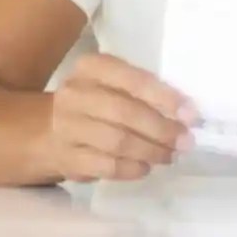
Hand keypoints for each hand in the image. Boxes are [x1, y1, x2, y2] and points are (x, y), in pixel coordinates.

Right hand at [51, 53, 198, 181]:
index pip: (134, 80)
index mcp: (92, 68)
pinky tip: (145, 167)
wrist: (46, 130)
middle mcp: (75, 94)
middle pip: (126, 113)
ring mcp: (67, 127)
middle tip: (185, 141)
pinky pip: (107, 166)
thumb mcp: (111, 84)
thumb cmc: (93, 102)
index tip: (191, 115)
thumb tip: (185, 114)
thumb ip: (143, 92)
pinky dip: (132, 169)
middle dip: (162, 129)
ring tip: (169, 156)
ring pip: (118, 142)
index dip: (165, 97)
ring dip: (150, 151)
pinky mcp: (67, 158)